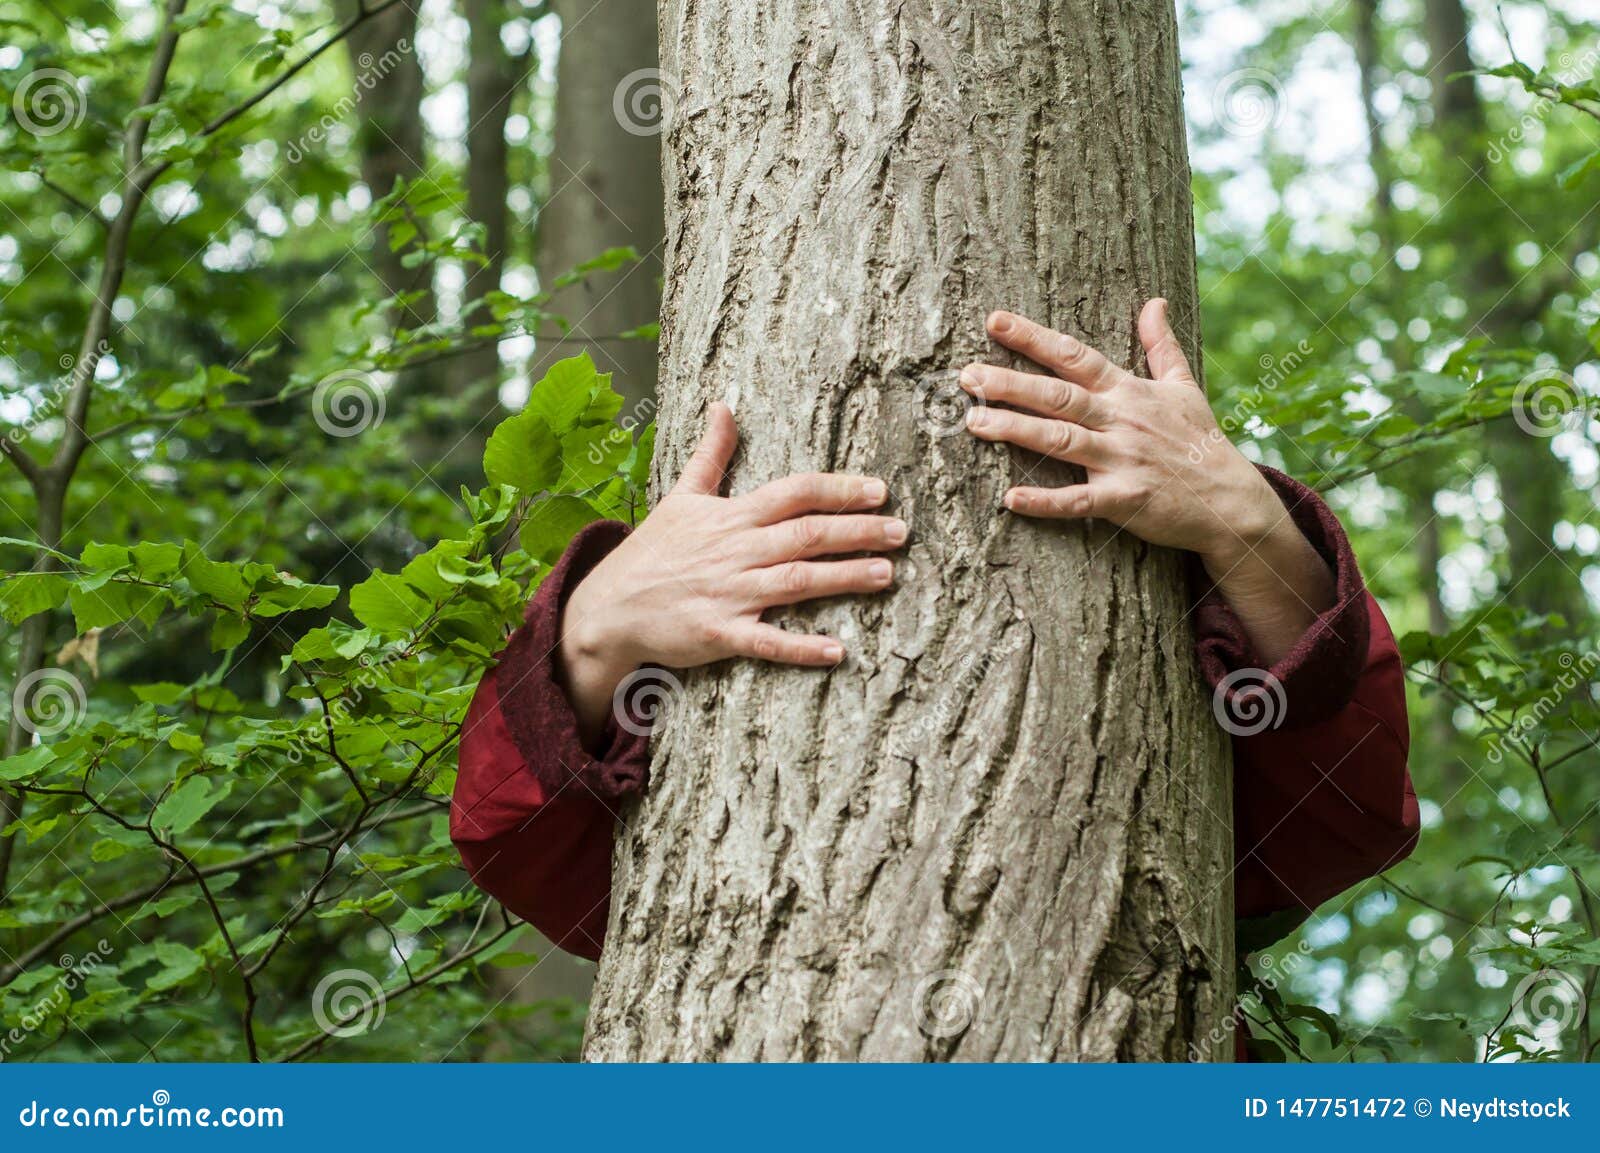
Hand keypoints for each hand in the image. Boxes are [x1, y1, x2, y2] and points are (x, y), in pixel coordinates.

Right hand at [559, 402, 904, 737]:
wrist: (609, 608)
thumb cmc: (651, 552)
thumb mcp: (680, 496)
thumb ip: (710, 453)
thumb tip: (723, 405)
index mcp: (731, 517)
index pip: (793, 493)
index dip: (838, 490)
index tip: (879, 490)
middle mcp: (736, 551)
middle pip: (805, 535)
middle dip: (856, 531)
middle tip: (900, 531)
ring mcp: (730, 594)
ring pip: (796, 582)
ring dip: (843, 578)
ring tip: (886, 574)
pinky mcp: (721, 634)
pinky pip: (767, 642)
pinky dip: (801, 647)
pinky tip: (837, 650)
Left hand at [962, 300, 1333, 664]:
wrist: (1231, 501)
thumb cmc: (1200, 442)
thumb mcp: (1185, 387)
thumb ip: (1161, 346)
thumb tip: (1154, 301)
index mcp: (1129, 391)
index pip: (1074, 356)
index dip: (1034, 338)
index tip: (995, 321)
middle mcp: (1121, 420)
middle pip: (1058, 396)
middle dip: (1010, 383)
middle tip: (966, 375)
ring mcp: (1122, 459)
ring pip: (1060, 440)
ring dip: (1015, 430)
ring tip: (972, 422)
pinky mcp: (1124, 500)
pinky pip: (1078, 501)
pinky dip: (1045, 501)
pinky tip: (1011, 499)